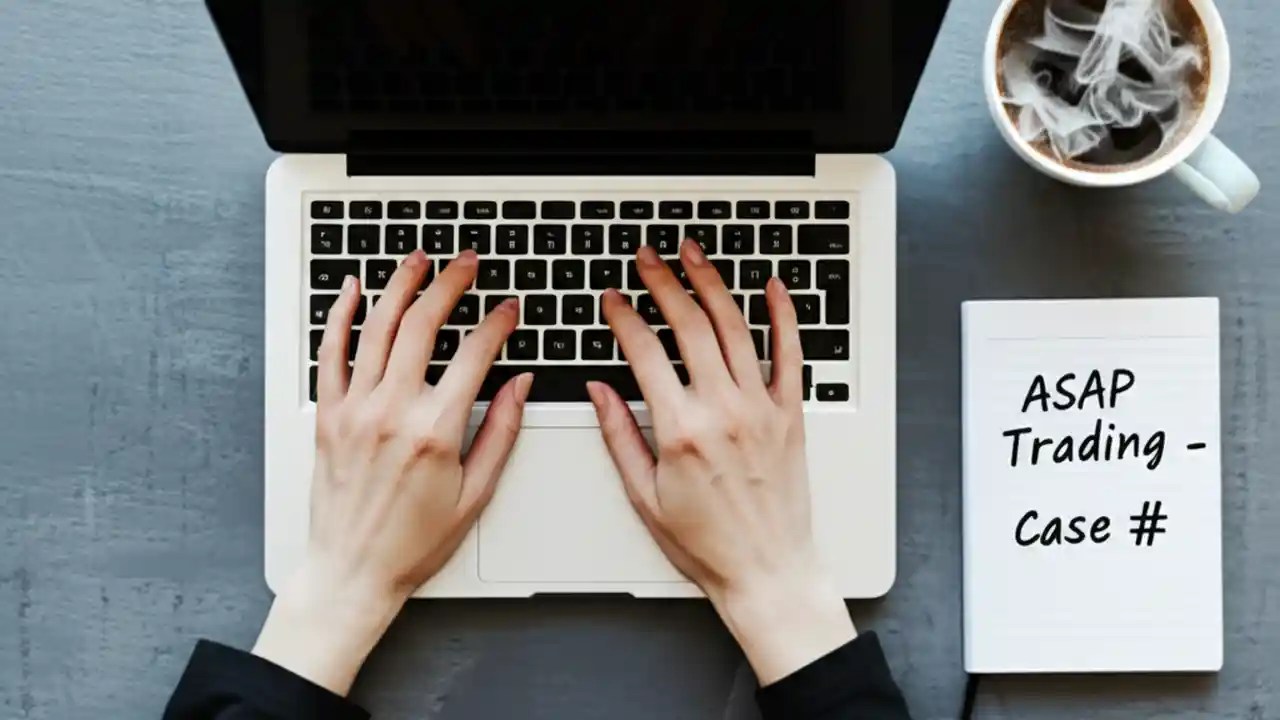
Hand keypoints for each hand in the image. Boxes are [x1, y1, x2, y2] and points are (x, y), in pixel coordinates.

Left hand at [253, 249, 530, 694]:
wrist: (352, 572)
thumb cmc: (412, 543)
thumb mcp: (475, 494)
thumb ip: (501, 432)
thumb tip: (519, 384)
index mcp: (435, 432)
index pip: (475, 355)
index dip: (497, 324)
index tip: (508, 310)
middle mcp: (391, 412)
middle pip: (422, 325)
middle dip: (450, 284)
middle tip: (466, 264)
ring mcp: (354, 410)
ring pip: (376, 327)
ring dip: (400, 285)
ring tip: (419, 260)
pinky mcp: (327, 416)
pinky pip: (330, 353)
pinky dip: (340, 316)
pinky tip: (352, 289)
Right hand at [589, 240, 854, 685]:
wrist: (767, 570)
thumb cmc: (706, 544)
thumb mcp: (645, 496)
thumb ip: (619, 436)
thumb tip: (599, 390)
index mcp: (679, 431)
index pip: (644, 352)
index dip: (624, 316)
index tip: (613, 298)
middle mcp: (722, 411)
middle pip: (690, 326)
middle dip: (663, 282)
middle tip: (648, 257)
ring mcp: (760, 408)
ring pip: (735, 328)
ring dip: (711, 283)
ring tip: (694, 255)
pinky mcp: (790, 414)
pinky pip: (790, 353)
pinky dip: (783, 315)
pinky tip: (772, 287)